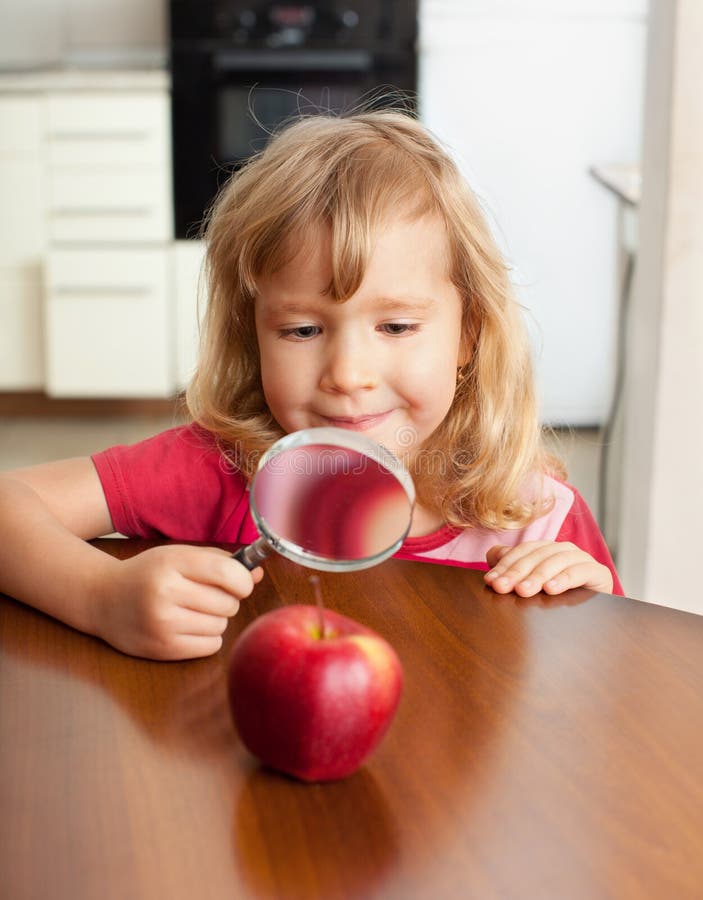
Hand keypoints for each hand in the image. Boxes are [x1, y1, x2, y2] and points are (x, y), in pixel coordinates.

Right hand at [94, 545, 262, 659]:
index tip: (240, 581)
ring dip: (215, 619)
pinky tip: (188, 626)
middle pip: (228, 603)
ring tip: (193, 610)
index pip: (228, 573)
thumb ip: (220, 561)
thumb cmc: (148, 574)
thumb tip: (258, 573)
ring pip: (221, 625)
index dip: (243, 580)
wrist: (102, 599)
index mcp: (171, 563)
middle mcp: (165, 593)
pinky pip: (210, 646)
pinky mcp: (162, 649)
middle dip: (226, 599)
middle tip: (206, 595)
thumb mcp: (179, 556)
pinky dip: (207, 637)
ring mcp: (162, 624)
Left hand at [484, 540, 612, 596]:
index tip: (490, 581)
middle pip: (536, 556)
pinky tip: (551, 589)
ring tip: (523, 590)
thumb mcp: (531, 583)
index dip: (505, 565)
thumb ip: (512, 566)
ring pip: (556, 561)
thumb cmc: (557, 599)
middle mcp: (564, 550)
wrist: (594, 617)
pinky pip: (580, 572)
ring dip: (538, 576)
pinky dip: (564, 579)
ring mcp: (582, 559)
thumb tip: (492, 554)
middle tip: (502, 587)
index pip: (523, 551)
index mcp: (546, 549)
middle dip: (517, 572)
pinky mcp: (599, 572)